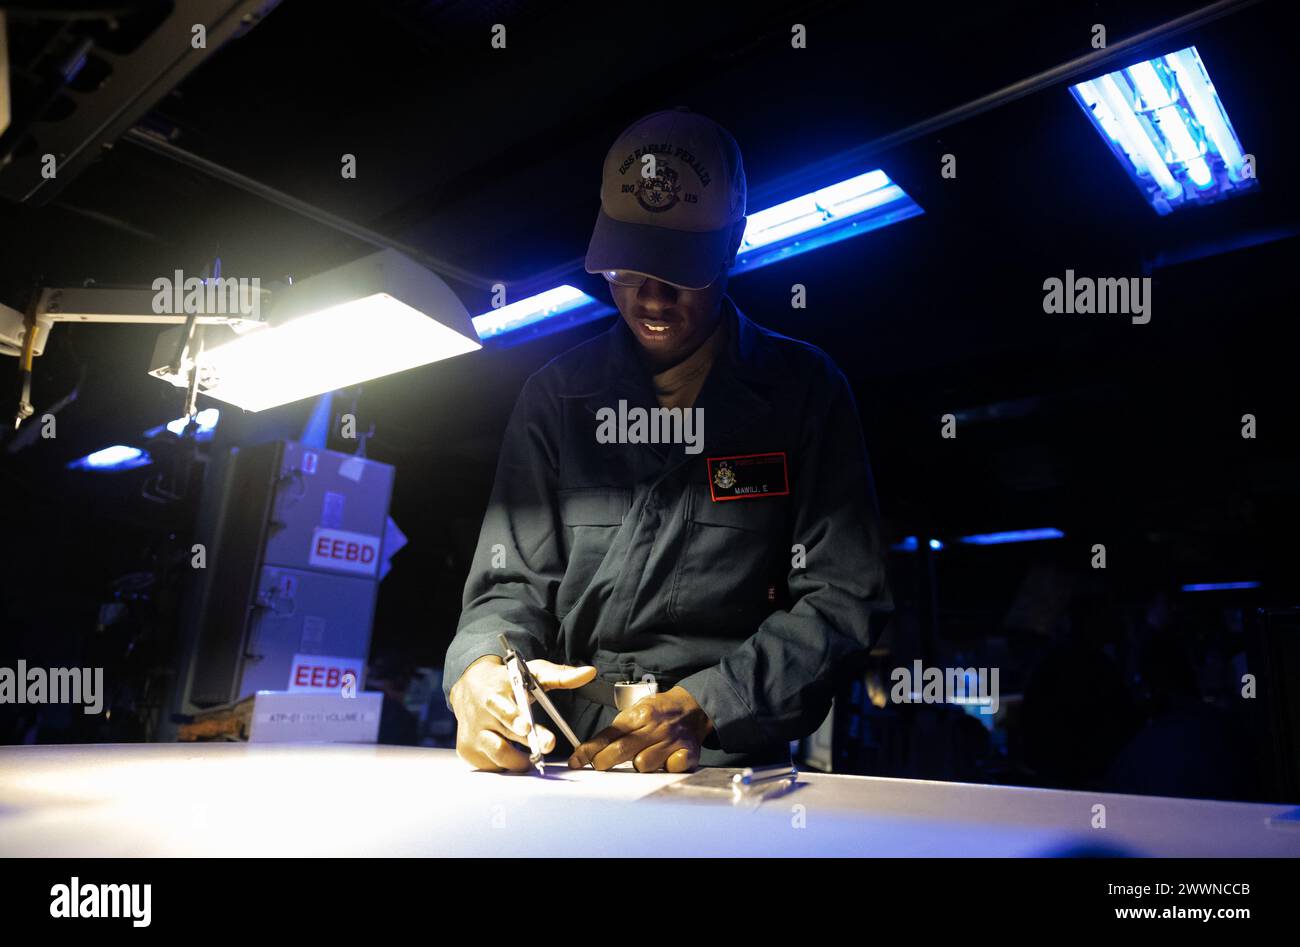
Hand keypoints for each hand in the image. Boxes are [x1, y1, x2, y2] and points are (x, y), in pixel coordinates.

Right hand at [449, 654, 596, 770]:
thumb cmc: (507, 680)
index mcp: (497, 691)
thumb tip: (589, 673)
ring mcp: (473, 732)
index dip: (515, 718)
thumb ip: (560, 675)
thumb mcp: (531, 672)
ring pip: (497, 755)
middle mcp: (482, 713)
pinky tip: (512, 758)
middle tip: (546, 748)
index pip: (505, 707)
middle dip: (528, 744)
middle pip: (505, 733)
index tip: (527, 727)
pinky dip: (504, 765)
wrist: (468, 686)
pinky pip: (490, 764)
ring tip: (532, 759)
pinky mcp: (467, 749)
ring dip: (518, 760)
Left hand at [569, 686, 712, 772]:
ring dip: (639, 766)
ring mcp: (671, 740)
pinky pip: (671, 768)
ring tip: (642, 758)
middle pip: (621, 750)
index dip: (589, 750)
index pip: (607, 735)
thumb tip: (592, 750)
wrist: (694, 706)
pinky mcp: (688, 751)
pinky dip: (667, 768)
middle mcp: (654, 726)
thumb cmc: (660, 711)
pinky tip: (666, 762)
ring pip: (644, 764)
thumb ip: (619, 729)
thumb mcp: (637, 711)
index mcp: (639, 714)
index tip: (576, 761)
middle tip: (598, 766)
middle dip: (604, 761)